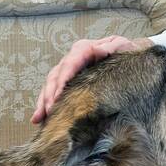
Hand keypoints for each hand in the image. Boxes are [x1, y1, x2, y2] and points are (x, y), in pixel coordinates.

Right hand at [32, 35, 153, 122]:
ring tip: (40, 118)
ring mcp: (68, 70)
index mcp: (84, 49)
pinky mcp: (68, 81)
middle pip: (55, 76)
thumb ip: (111, 47)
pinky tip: (39, 119)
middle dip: (50, 94)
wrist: (127, 55)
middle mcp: (72, 59)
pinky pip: (53, 92)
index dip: (62, 79)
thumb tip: (97, 50)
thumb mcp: (122, 45)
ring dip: (44, 101)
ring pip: (50, 85)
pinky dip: (45, 105)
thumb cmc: (125, 50)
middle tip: (50, 111)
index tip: (57, 95)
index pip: (69, 64)